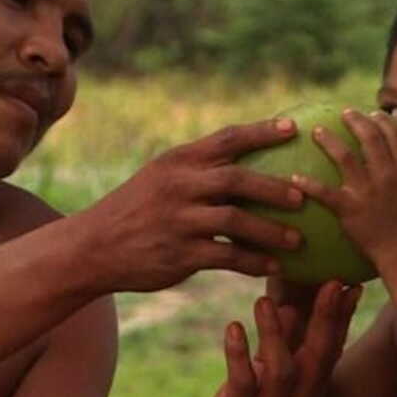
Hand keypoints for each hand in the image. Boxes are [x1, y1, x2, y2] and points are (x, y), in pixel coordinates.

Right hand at [76, 119, 304, 292]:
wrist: (92, 247)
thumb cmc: (135, 210)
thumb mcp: (158, 178)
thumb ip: (196, 170)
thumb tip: (244, 162)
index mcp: (177, 162)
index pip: (227, 139)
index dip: (263, 132)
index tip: (294, 128)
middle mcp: (178, 186)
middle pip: (238, 179)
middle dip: (276, 187)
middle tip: (304, 195)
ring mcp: (178, 221)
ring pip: (236, 221)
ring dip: (272, 231)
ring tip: (298, 240)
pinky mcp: (179, 254)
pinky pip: (227, 258)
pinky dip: (254, 262)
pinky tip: (272, 267)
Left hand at [175, 283, 359, 396]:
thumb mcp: (267, 377)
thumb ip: (282, 346)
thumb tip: (292, 306)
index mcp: (306, 393)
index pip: (331, 352)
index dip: (341, 319)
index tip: (349, 284)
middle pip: (317, 359)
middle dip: (325, 320)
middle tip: (328, 284)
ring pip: (281, 372)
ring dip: (275, 334)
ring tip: (264, 301)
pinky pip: (242, 384)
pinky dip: (239, 354)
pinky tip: (233, 327)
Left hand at [292, 110, 396, 262]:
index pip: (394, 136)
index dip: (383, 121)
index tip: (373, 113)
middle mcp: (386, 175)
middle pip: (369, 138)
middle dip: (356, 121)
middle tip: (344, 113)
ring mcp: (367, 191)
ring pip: (345, 158)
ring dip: (329, 141)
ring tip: (316, 131)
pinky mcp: (349, 209)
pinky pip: (325, 193)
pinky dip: (309, 184)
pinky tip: (295, 177)